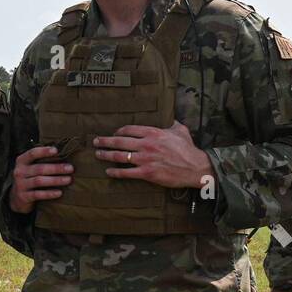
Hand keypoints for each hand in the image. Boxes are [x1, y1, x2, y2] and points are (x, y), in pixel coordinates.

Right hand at [9, 145, 72, 213]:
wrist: (17, 197)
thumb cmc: (29, 177)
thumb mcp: (31, 167)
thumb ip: (42, 160)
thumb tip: (64, 154)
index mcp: (22, 161)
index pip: (32, 153)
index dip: (44, 151)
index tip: (56, 151)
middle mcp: (20, 172)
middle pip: (39, 168)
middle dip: (56, 168)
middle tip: (70, 168)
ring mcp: (20, 184)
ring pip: (39, 181)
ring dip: (55, 180)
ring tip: (68, 180)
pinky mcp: (24, 196)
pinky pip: (38, 194)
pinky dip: (49, 193)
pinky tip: (59, 192)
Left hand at [95, 121, 213, 189]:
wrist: (195, 167)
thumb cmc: (188, 149)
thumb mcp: (180, 130)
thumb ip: (170, 123)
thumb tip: (168, 117)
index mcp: (153, 133)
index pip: (129, 129)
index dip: (118, 131)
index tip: (113, 133)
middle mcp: (146, 145)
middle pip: (119, 142)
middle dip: (105, 141)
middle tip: (96, 142)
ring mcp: (145, 159)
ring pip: (120, 156)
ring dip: (106, 155)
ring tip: (98, 154)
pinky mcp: (147, 173)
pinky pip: (127, 172)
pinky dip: (116, 172)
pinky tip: (108, 171)